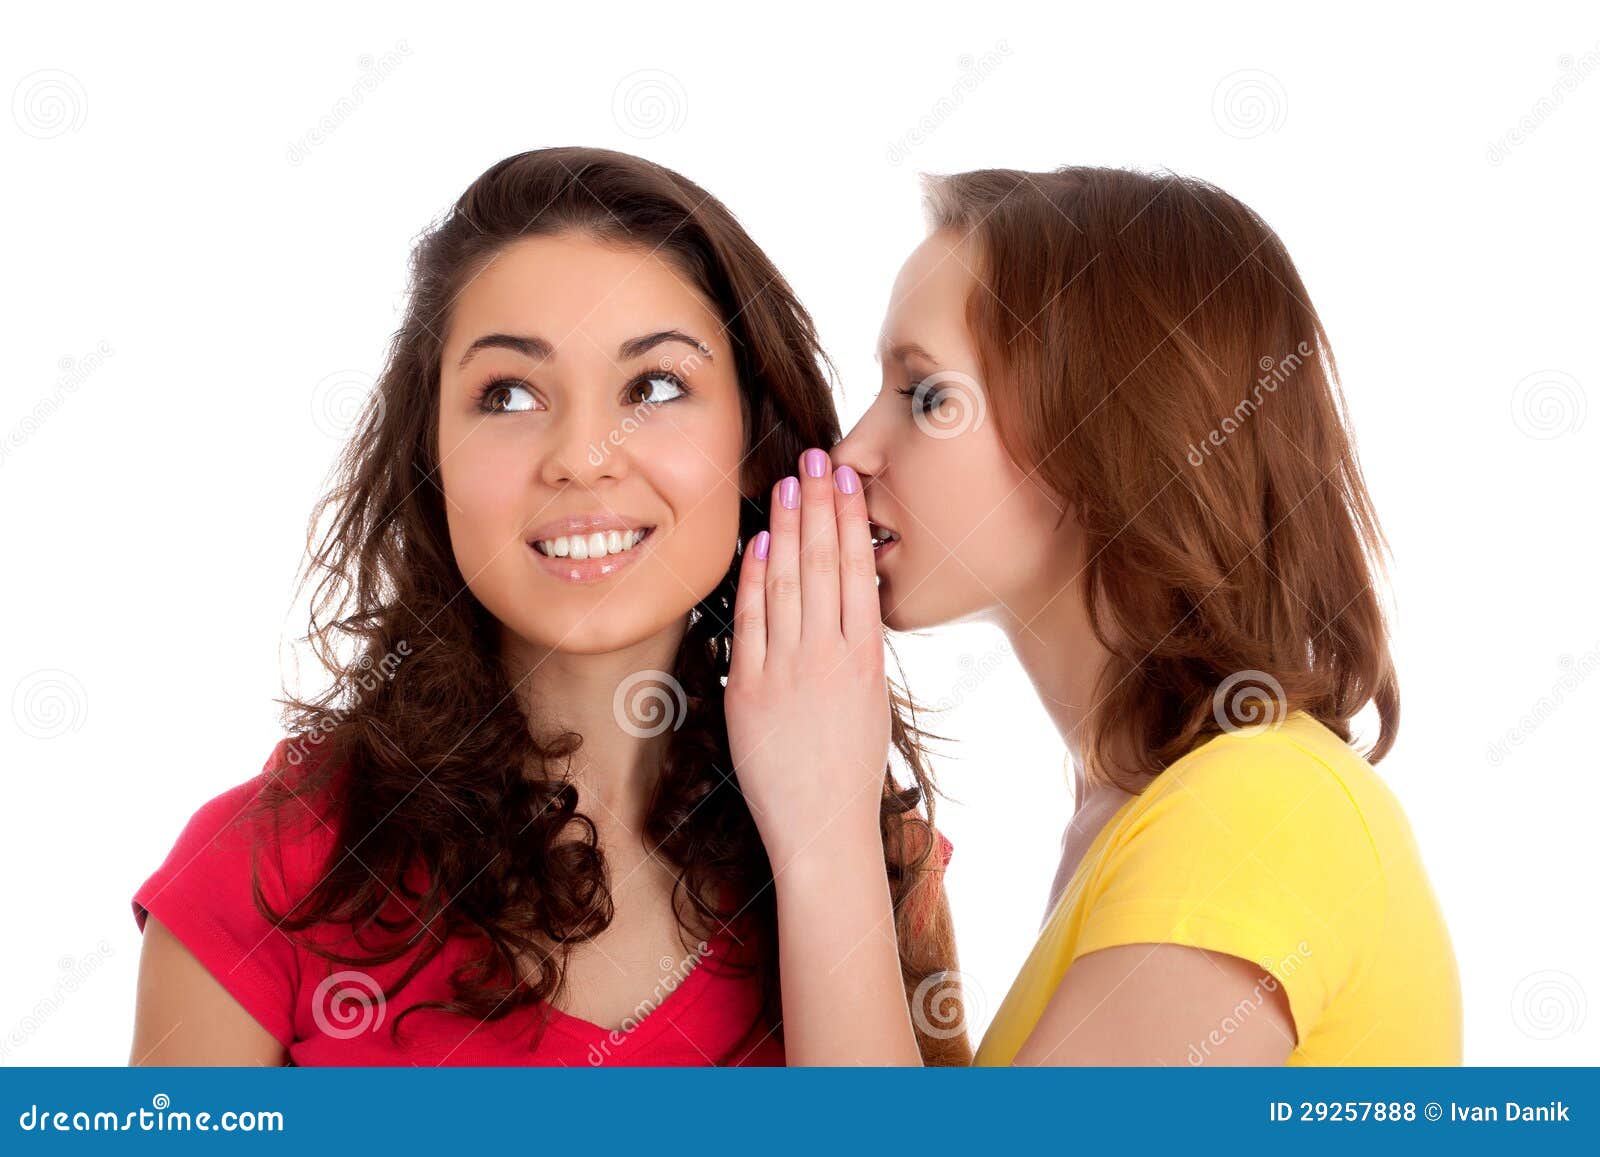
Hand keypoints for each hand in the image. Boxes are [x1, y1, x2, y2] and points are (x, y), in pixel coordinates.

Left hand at [725, 447, 887, 871]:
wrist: (823, 828)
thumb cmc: (849, 768)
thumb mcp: (869, 700)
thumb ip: (853, 648)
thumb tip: (842, 598)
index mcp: (865, 659)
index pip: (857, 570)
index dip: (848, 519)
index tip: (844, 480)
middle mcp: (828, 657)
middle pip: (823, 564)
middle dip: (817, 505)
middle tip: (815, 457)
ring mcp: (787, 672)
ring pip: (787, 583)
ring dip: (786, 528)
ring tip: (788, 484)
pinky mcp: (748, 692)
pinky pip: (751, 623)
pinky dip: (753, 580)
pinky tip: (758, 544)